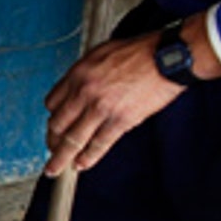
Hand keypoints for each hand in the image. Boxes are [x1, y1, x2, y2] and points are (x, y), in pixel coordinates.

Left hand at [42, 33, 180, 174]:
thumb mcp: (102, 53)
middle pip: (57, 124)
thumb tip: (77, 89)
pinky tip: (81, 165)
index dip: (52, 117)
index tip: (54, 126)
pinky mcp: (121, 120)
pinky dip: (88, 158)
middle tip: (52, 150)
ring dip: (61, 158)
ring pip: (72, 139)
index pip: (52, 103)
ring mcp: (101, 108)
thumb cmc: (141, 51)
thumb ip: (85, 73)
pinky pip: (98, 144)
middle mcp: (84, 91)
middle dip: (52, 140)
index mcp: (78, 74)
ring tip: (55, 168)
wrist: (168, 57)